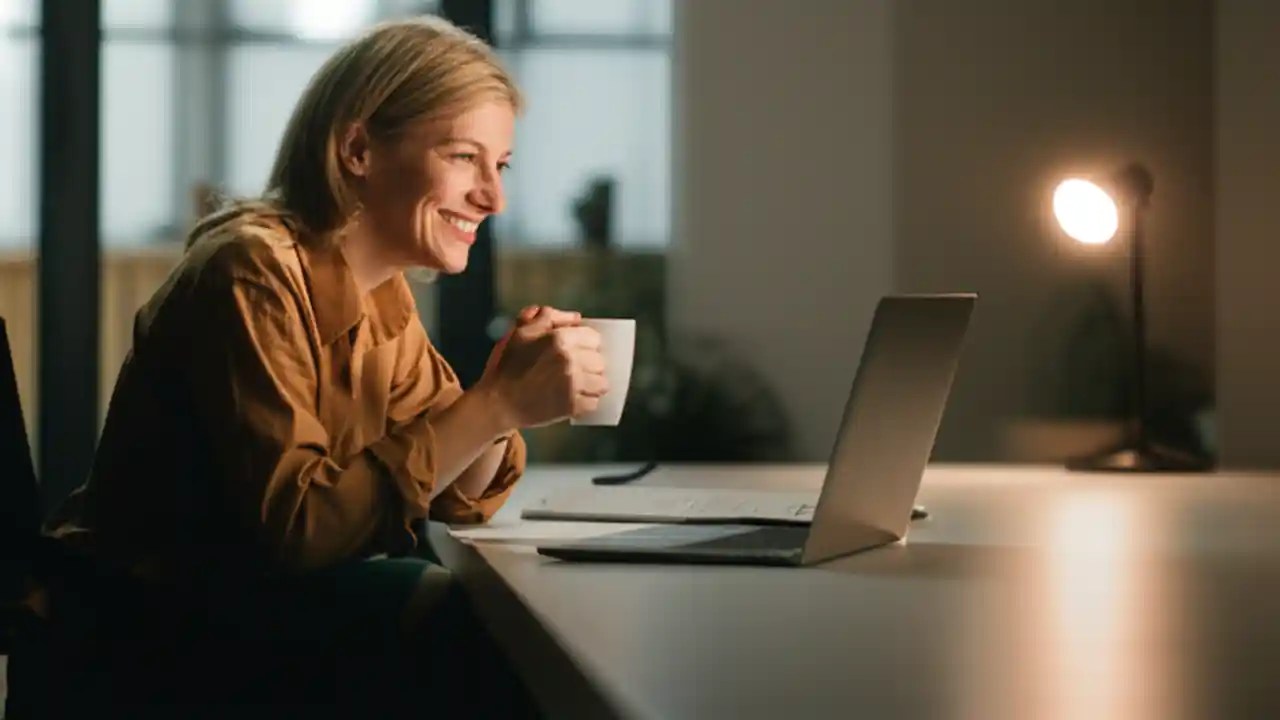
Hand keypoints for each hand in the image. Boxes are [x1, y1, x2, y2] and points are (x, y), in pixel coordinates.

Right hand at [477, 306, 607, 427]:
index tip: (580, 351)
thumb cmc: (507, 365)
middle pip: (600, 361)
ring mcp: (573, 384)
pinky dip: (587, 403)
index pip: (594, 338)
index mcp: (560, 338)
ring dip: (593, 385)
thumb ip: (548, 316)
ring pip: (602, 383)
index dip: (588, 344)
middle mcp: (571, 360)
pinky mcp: (572, 406)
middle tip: (577, 370)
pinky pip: (593, 403)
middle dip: (591, 365)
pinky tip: (575, 400)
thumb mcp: (521, 331)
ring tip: (580, 386)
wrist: (496, 402)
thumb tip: (576, 318)